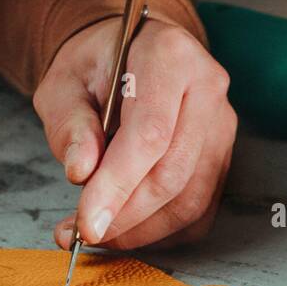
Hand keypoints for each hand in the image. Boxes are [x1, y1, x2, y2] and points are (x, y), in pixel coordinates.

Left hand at [34, 19, 235, 250]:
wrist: (131, 52)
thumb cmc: (96, 67)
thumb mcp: (63, 84)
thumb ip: (69, 125)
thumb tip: (80, 173)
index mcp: (169, 57)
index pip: (149, 134)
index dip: (117, 186)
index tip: (85, 224)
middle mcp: (207, 89)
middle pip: (173, 173)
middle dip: (126, 216)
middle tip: (83, 233)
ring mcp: (221, 125)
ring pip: (189, 200)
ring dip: (141, 230)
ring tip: (98, 232)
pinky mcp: (222, 156)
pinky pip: (198, 211)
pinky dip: (160, 231)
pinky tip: (126, 229)